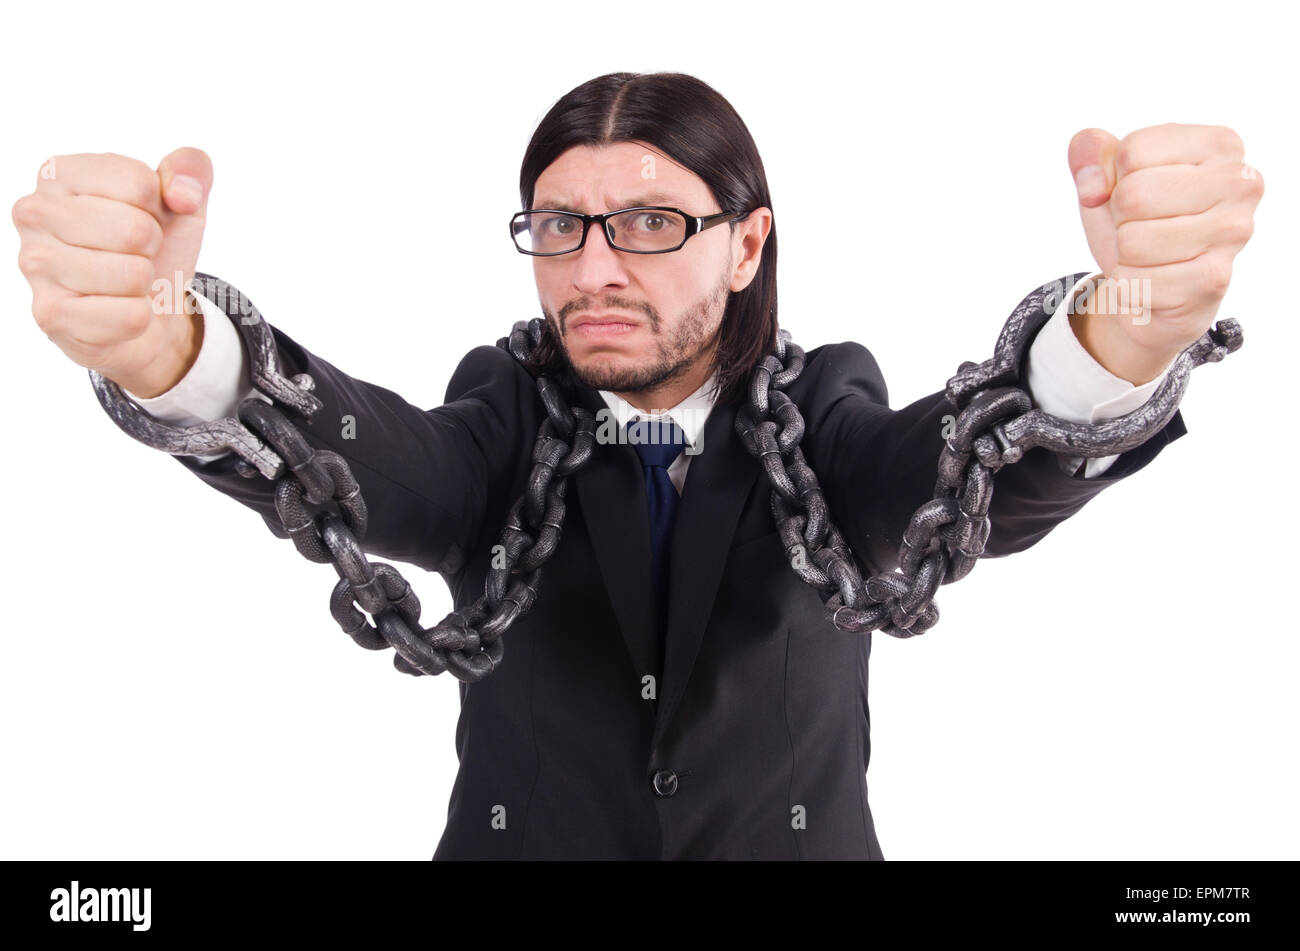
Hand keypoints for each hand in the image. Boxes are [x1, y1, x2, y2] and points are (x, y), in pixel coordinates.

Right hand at [12, 148, 214, 396]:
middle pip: (135, 230)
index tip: (144, 217)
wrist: (149, 308)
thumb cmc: (154, 245)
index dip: (160, 209)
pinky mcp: (50, 314)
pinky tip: (115, 308)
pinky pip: (131, 316)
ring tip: (124, 280)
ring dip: (144, 283)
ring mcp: (35, 264)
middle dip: (152, 247)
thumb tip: (182, 195)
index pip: (139, 183)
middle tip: (135, 253)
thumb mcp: (181, 198)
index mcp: (60, 173)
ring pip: (133, 275)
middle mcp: (34, 213)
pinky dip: (140, 317)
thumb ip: (191, 168)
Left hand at [1066, 123, 1262, 383]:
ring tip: (1149, 253)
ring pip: (1132, 241)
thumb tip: (1092, 189)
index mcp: (1220, 143)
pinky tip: (1155, 280)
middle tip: (1142, 226)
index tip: (1141, 191)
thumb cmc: (1136, 219)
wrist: (1154, 285)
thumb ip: (1088, 150)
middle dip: (1120, 218)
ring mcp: (1232, 232)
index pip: (1134, 151)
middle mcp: (1240, 183)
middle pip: (1133, 195)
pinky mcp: (1213, 279)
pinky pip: (1136, 281)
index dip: (1117, 178)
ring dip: (1125, 254)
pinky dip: (1130, 285)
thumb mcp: (1107, 175)